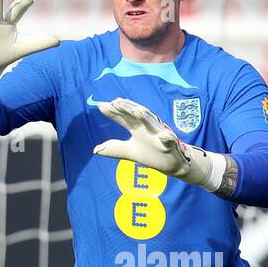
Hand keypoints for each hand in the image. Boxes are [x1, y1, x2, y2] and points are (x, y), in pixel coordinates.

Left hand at [92, 97, 224, 190]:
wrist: (172, 165)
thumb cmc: (151, 154)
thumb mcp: (130, 152)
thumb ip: (114, 148)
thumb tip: (95, 150)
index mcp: (137, 128)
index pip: (123, 118)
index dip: (113, 112)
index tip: (100, 105)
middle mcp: (147, 128)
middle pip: (136, 116)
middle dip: (128, 108)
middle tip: (116, 102)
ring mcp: (160, 135)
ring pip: (153, 124)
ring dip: (146, 117)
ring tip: (137, 110)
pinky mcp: (171, 145)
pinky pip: (170, 140)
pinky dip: (168, 138)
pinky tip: (165, 136)